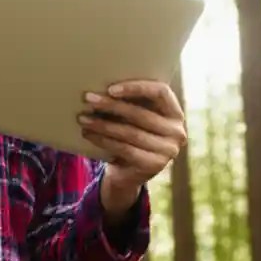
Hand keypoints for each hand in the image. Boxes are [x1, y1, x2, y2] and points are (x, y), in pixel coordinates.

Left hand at [79, 80, 185, 217]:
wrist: (129, 173)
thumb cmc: (132, 135)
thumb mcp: (137, 118)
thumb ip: (132, 102)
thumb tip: (102, 87)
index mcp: (175, 113)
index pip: (161, 92)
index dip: (137, 88)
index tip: (111, 89)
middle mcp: (177, 132)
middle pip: (141, 114)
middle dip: (111, 105)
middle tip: (89, 99)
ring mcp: (168, 151)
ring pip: (130, 132)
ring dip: (103, 124)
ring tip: (83, 118)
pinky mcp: (154, 165)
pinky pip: (125, 148)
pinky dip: (104, 140)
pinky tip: (89, 134)